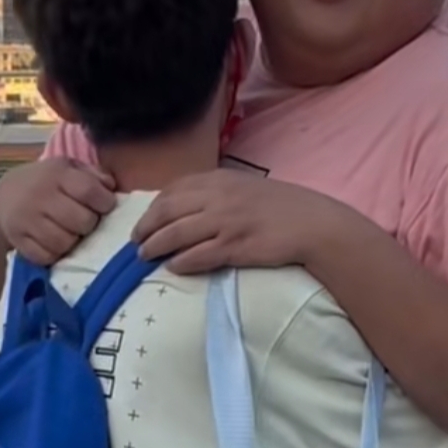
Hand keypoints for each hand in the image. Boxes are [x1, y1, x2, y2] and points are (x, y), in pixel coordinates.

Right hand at [0, 158, 116, 266]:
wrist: (3, 199)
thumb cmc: (45, 183)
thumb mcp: (67, 169)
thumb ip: (92, 175)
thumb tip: (111, 187)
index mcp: (56, 173)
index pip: (89, 191)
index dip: (104, 202)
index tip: (103, 206)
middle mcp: (41, 195)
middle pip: (82, 221)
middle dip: (88, 224)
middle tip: (83, 221)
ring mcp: (28, 219)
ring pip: (65, 242)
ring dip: (72, 241)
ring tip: (68, 232)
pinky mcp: (18, 240)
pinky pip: (47, 256)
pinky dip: (54, 254)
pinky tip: (53, 243)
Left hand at [134, 172, 345, 274]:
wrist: (312, 223)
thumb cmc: (280, 207)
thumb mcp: (244, 189)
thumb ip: (216, 194)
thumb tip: (187, 209)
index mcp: (219, 180)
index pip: (174, 190)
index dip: (153, 207)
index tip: (143, 221)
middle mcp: (218, 197)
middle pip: (167, 211)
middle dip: (145, 227)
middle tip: (135, 242)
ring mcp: (226, 221)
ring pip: (177, 234)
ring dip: (155, 246)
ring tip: (144, 256)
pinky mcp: (235, 246)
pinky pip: (199, 255)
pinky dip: (181, 261)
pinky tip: (173, 267)